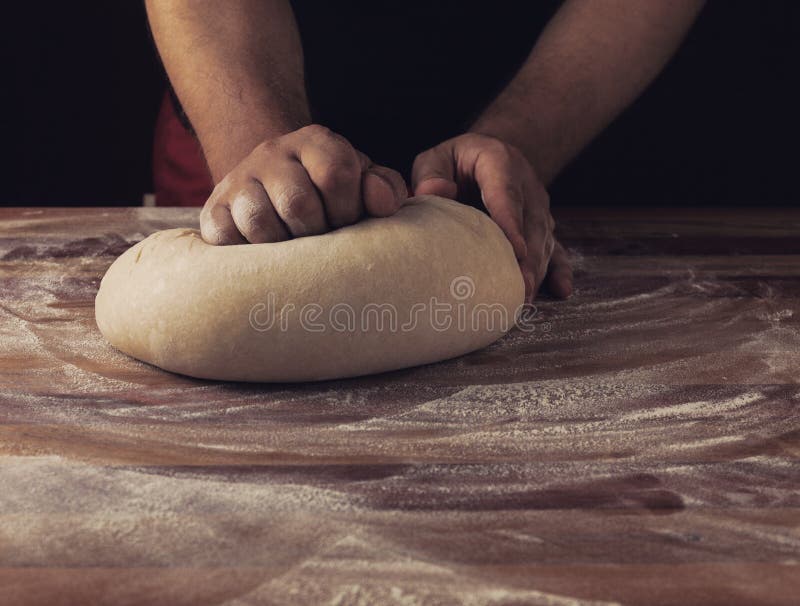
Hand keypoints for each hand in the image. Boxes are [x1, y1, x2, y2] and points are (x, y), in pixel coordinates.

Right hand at [200, 124, 407, 244]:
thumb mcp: (363, 184)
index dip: (347, 208)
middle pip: (297, 202)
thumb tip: (384, 203)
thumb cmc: (332, 196)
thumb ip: (384, 189)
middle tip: (320, 239)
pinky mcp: (213, 210)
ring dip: (284, 248)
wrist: (275, 189)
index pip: (335, 172)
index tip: (347, 222)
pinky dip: (249, 254)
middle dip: (316, 232)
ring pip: (260, 223)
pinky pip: (226, 237)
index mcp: (316, 143)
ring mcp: (238, 180)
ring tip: (294, 249)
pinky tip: (265, 253)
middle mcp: (272, 154)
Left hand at [412, 133, 572, 301]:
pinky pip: (557, 248)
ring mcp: (538, 208)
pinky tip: (561, 290)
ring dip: (537, 270)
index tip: (516, 251)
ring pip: (544, 240)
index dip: (512, 224)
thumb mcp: (436, 159)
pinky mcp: (543, 226)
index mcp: (500, 162)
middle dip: (528, 259)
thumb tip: (434, 193)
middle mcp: (527, 186)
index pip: (507, 195)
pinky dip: (560, 270)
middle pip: (531, 224)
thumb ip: (430, 174)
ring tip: (525, 300)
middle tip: (521, 289)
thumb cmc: (455, 163)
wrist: (488, 155)